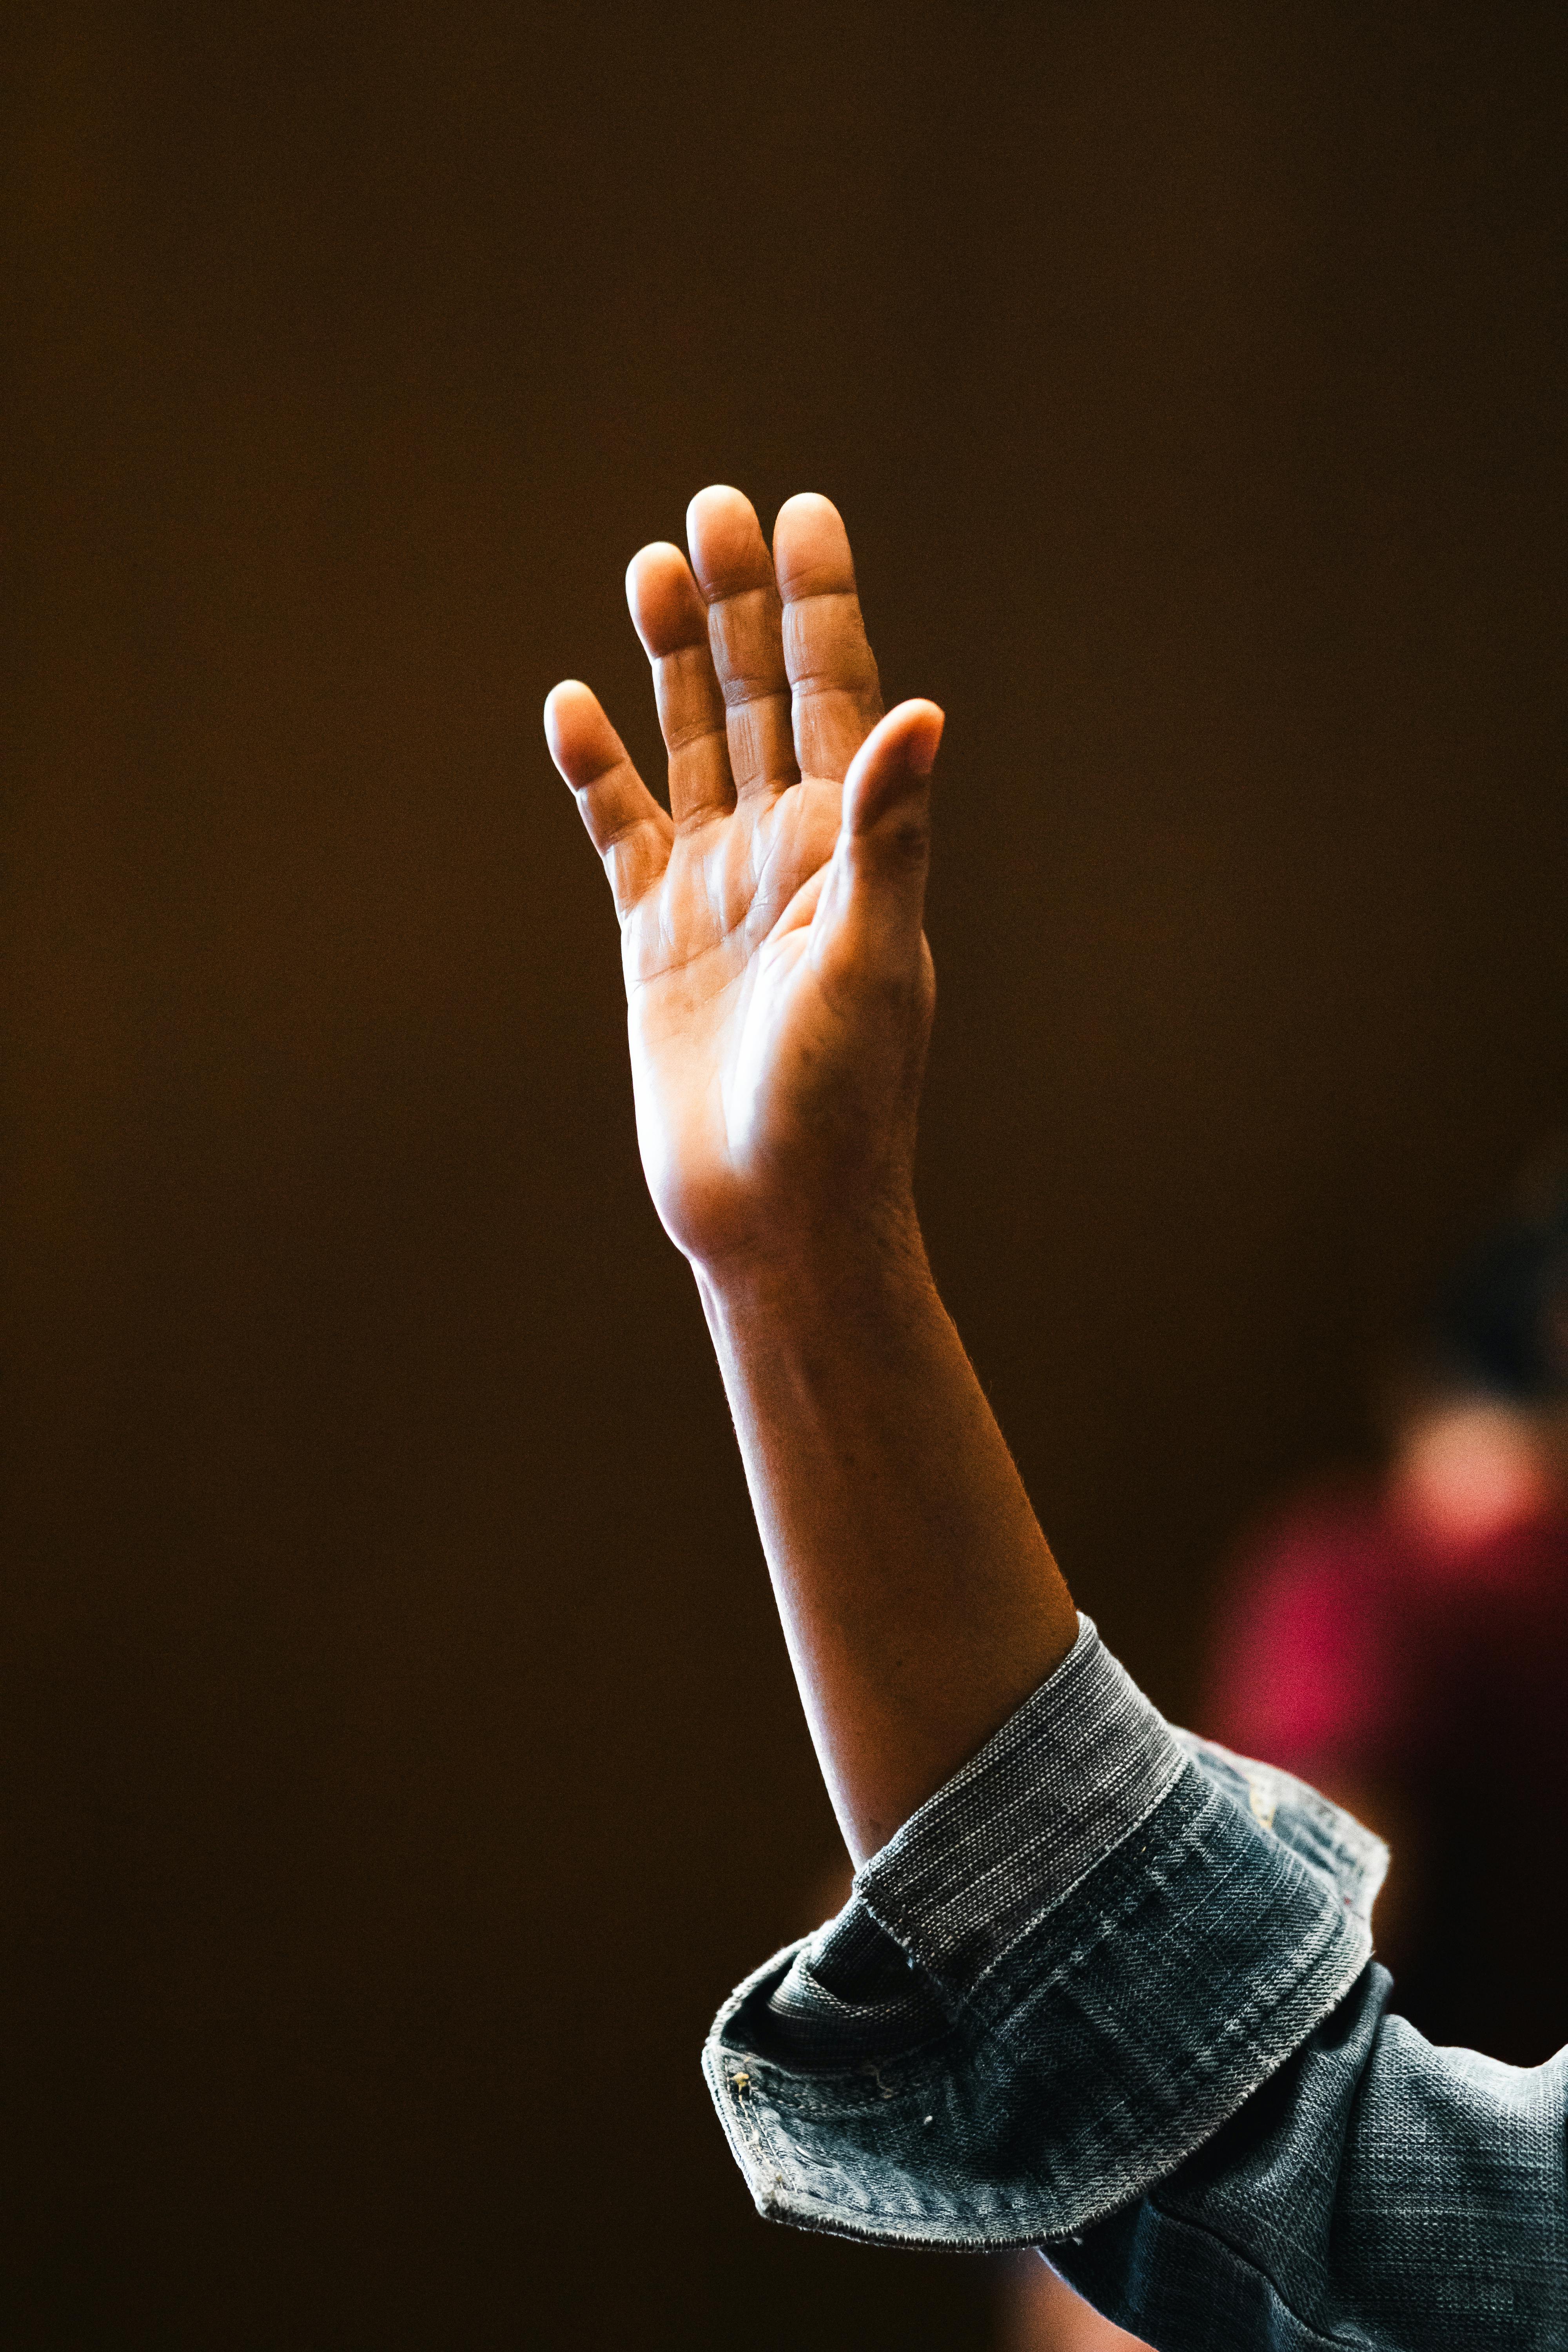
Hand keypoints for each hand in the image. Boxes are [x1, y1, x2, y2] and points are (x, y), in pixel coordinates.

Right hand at [545, 487, 943, 1275]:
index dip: (819, 604)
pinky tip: (570, 703)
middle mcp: (784, 853)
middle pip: (757, 700)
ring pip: (689, 747)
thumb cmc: (843, 1099)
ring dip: (671, 663)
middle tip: (714, 507)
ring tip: (653, 565)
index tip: (804, 511)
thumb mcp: (872, 960)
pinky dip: (595, 769)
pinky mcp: (655, 936)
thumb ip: (888, 835)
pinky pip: (617, 829)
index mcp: (847, 848)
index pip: (836, 696)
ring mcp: (715, 889)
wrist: (777, 1208)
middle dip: (739, 606)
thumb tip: (921, 713)